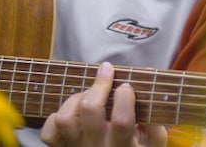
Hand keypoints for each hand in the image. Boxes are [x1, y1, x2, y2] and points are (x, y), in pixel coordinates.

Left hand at [39, 62, 168, 146]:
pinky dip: (56, 117)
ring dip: (76, 99)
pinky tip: (72, 113)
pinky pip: (50, 133)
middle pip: (90, 111)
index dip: (124, 97)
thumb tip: (150, 85)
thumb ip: (156, 124)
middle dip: (99, 86)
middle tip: (107, 73)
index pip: (122, 120)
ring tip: (88, 95)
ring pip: (65, 118)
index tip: (126, 85)